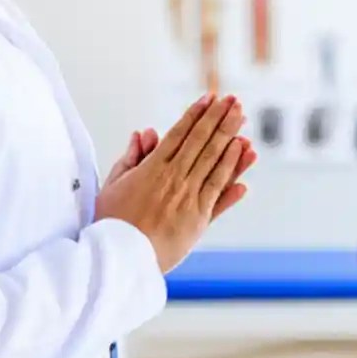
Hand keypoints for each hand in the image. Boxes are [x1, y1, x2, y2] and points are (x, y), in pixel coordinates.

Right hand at [95, 94, 248, 272]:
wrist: (119, 258)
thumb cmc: (112, 224)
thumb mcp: (113, 185)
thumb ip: (131, 158)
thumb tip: (144, 133)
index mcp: (151, 169)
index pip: (179, 134)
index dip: (196, 114)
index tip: (209, 98)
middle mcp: (173, 179)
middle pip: (201, 141)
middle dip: (219, 118)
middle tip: (234, 101)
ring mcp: (188, 198)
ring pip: (214, 161)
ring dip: (230, 137)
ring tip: (242, 118)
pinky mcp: (199, 219)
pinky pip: (219, 190)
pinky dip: (233, 171)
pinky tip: (244, 155)